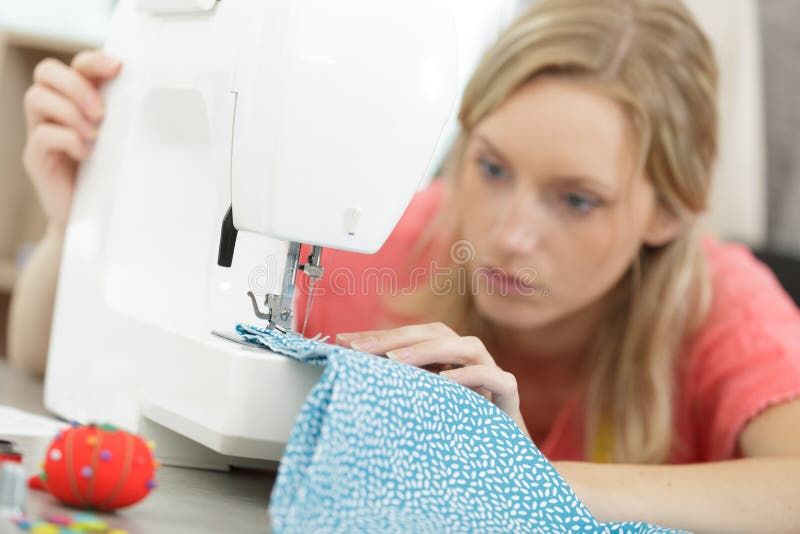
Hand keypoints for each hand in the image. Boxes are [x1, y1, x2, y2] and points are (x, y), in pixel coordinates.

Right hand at [22, 50, 121, 231]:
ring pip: (36, 97)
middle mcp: (54, 111)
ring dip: (70, 111)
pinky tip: (86, 154)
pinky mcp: (37, 158)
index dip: (94, 60)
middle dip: (76, 85)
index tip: (119, 68)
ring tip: (95, 135)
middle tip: (101, 112)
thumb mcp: (125, 143)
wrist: (95, 219)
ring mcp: (42, 132)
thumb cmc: (113, 176)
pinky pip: (42, 135)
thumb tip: (165, 106)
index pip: (76, 64)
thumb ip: (132, 121)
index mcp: (78, 100)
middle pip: (46, 71)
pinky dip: (67, 139)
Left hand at [336, 322, 530, 437]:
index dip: (380, 335)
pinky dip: (470, 375)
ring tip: (394, 360)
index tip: (344, 342)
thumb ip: (400, 392)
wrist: (505, 470)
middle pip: (436, 333)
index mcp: (448, 359)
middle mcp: (470, 360)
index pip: (412, 336)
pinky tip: (445, 382)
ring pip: (466, 346)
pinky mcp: (510, 395)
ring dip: (429, 349)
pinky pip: (495, 377)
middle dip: (396, 338)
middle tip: (361, 348)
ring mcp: (493, 374)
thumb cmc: (457, 438)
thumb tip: (352, 380)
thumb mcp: (422, 412)